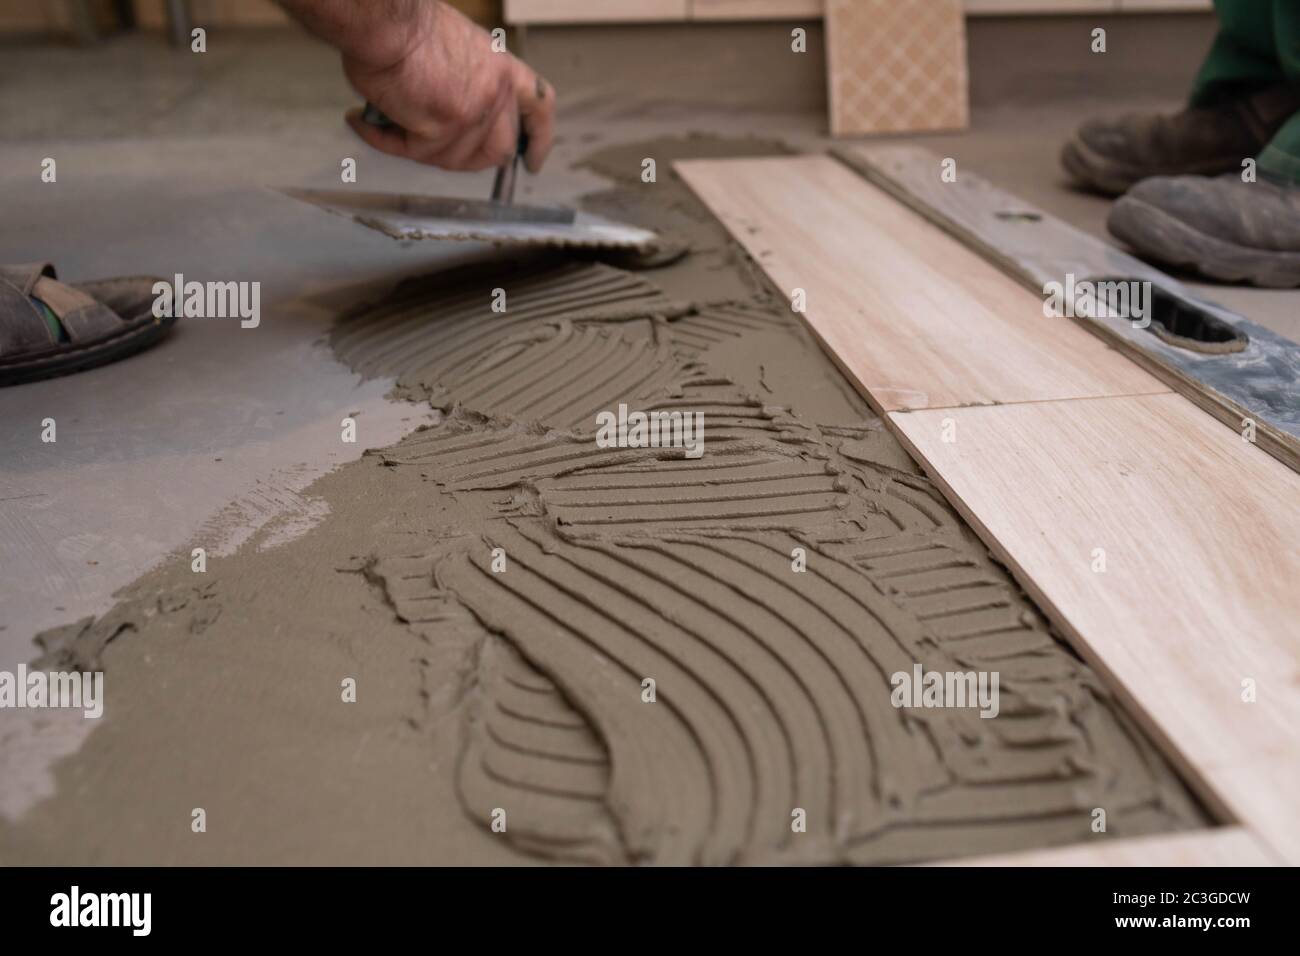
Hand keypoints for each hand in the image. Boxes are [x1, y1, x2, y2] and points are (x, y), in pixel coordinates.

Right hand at [340, 3, 554, 172]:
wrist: (383, 19)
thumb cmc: (407, 26)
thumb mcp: (460, 50)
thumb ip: (471, 85)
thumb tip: (457, 116)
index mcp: (503, 70)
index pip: (539, 109)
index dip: (538, 139)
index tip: (531, 160)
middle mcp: (496, 93)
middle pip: (498, 150)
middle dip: (467, 159)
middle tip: (431, 149)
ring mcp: (472, 114)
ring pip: (453, 159)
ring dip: (417, 148)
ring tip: (388, 119)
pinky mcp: (442, 129)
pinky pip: (413, 153)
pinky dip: (385, 141)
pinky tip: (364, 121)